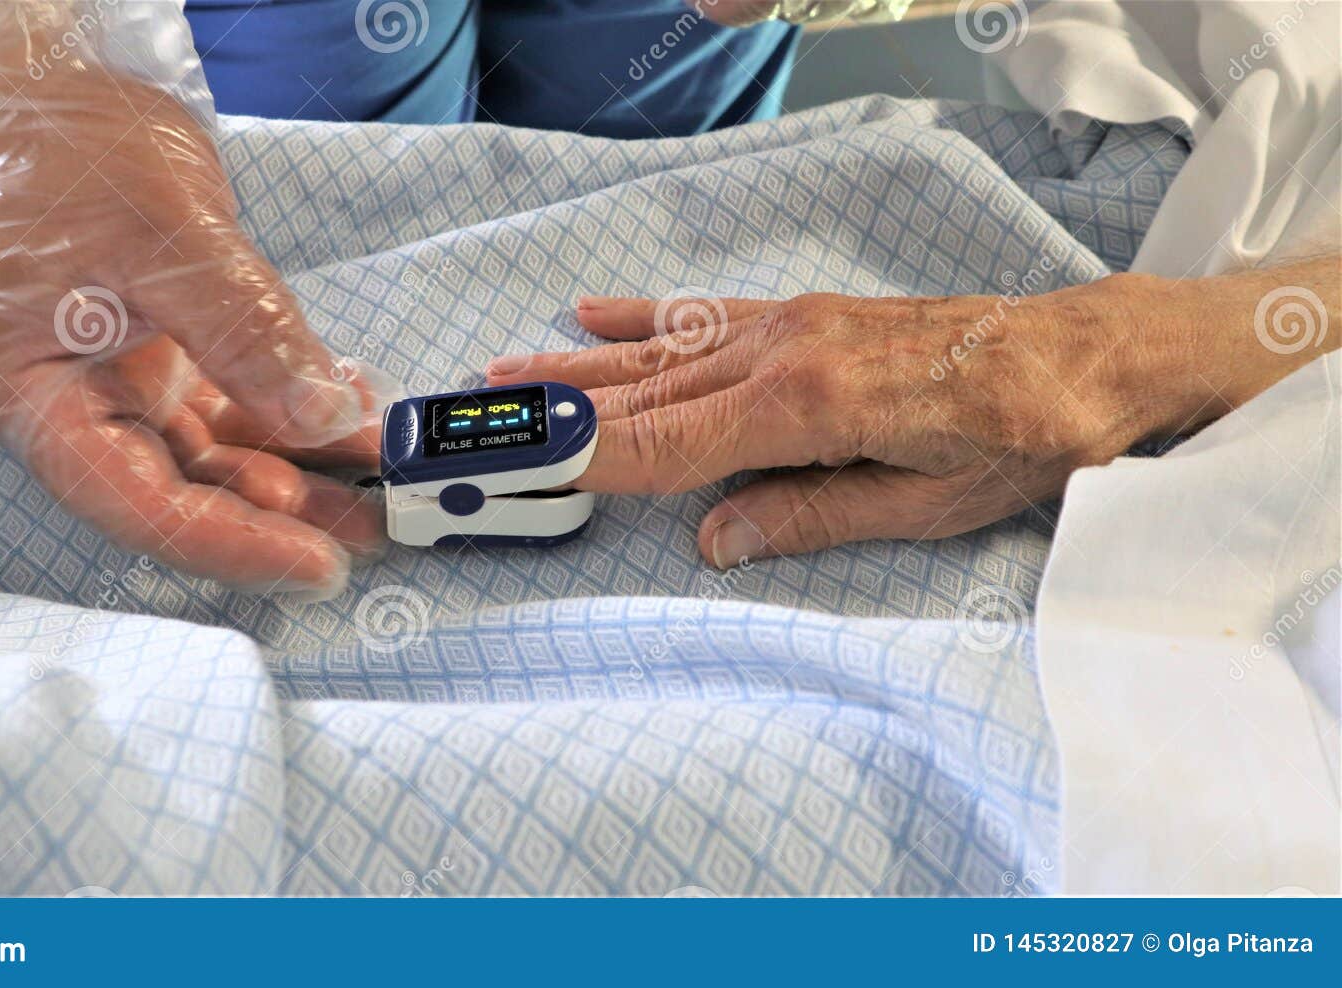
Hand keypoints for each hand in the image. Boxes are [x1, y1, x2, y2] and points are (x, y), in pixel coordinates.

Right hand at [0, 4, 385, 596]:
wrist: (29, 86)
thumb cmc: (55, 148)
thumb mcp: (162, 233)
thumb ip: (244, 330)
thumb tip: (322, 418)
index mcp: (37, 400)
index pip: (140, 505)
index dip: (233, 545)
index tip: (317, 565)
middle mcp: (78, 406)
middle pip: (189, 490)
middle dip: (287, 514)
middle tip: (377, 526)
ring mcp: (124, 380)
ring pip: (222, 450)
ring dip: (303, 465)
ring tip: (382, 475)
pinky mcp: (166, 352)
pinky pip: (237, 398)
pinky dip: (292, 405)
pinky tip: (349, 406)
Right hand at [488, 272, 1325, 567]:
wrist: (1084, 357)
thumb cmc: (1019, 441)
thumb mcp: (922, 508)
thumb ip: (807, 518)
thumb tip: (714, 542)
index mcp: (805, 409)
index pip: (664, 445)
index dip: (581, 459)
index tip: (508, 468)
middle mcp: (780, 353)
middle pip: (641, 396)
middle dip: (550, 415)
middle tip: (469, 427)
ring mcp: (787, 325)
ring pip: (657, 352)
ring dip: (574, 368)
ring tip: (501, 376)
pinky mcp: (802, 315)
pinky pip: (702, 314)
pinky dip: (641, 316)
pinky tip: (591, 314)